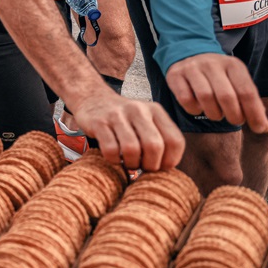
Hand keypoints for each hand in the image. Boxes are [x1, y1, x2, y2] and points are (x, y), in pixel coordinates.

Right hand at [71, 90, 185, 171]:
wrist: (92, 98)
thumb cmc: (123, 117)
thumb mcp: (146, 120)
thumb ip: (159, 138)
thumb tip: (166, 169)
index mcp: (155, 110)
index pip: (175, 141)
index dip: (170, 160)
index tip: (160, 166)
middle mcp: (138, 110)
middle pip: (154, 146)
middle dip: (150, 165)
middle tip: (143, 167)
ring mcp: (117, 115)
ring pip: (132, 149)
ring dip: (131, 164)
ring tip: (128, 163)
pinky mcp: (99, 122)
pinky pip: (111, 149)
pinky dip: (113, 160)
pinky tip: (114, 157)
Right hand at [165, 52, 267, 130]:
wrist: (190, 54)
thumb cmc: (219, 75)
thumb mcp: (237, 81)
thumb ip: (251, 102)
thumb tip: (262, 127)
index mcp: (232, 65)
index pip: (246, 91)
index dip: (254, 113)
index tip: (259, 128)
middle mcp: (212, 64)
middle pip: (226, 96)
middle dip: (234, 115)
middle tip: (235, 120)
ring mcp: (192, 68)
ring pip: (205, 98)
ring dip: (214, 114)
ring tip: (217, 114)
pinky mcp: (175, 75)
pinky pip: (185, 99)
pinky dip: (194, 110)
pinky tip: (199, 108)